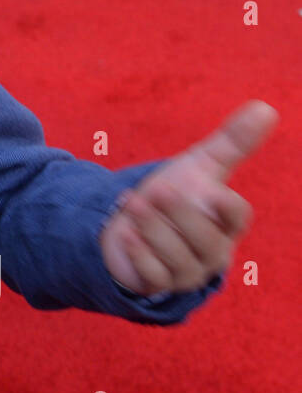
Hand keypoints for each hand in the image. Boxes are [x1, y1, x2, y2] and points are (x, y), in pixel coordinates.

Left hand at [99, 100, 277, 295]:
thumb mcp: (200, 166)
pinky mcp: (158, 285)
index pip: (237, 218)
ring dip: (151, 228)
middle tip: (156, 190)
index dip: (228, 209)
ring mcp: (186, 272)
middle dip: (178, 213)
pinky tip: (125, 233)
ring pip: (176, 257)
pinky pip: (153, 275)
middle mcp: (212, 252)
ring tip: (131, 203)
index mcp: (226, 223)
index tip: (213, 193)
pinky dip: (137, 252)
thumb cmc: (175, 194)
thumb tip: (266, 107)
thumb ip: (232, 142)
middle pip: (204, 239)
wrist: (132, 222)